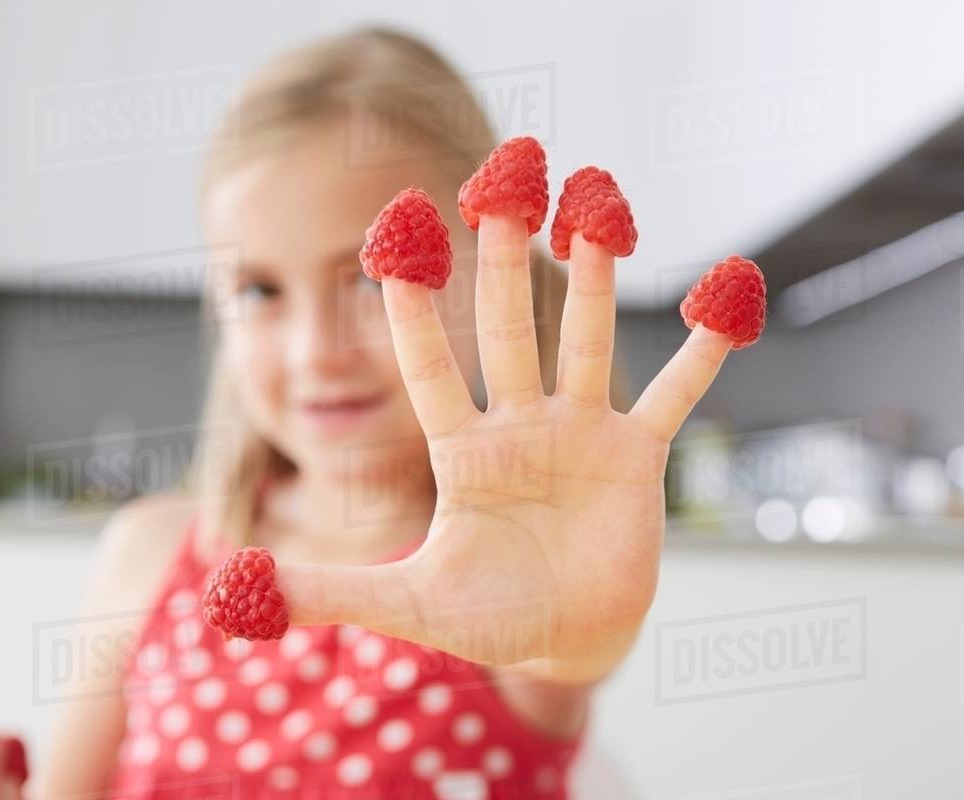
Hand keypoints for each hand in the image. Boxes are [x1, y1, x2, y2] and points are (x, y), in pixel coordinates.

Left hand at [280, 215, 731, 682]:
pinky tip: (727, 292)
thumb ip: (329, 590)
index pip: (429, 363)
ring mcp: (581, 432)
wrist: (566, 636)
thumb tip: (236, 586)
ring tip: (595, 198)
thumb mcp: (406, 606)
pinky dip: (705, 348)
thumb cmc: (486, 618)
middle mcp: (518, 425)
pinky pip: (677, 391)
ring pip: (587, 338)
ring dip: (595, 273)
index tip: (398, 229)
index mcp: (460, 450)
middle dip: (504, 255)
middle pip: (508, 326)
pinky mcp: (637, 454)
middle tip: (504, 174)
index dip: (414, 301)